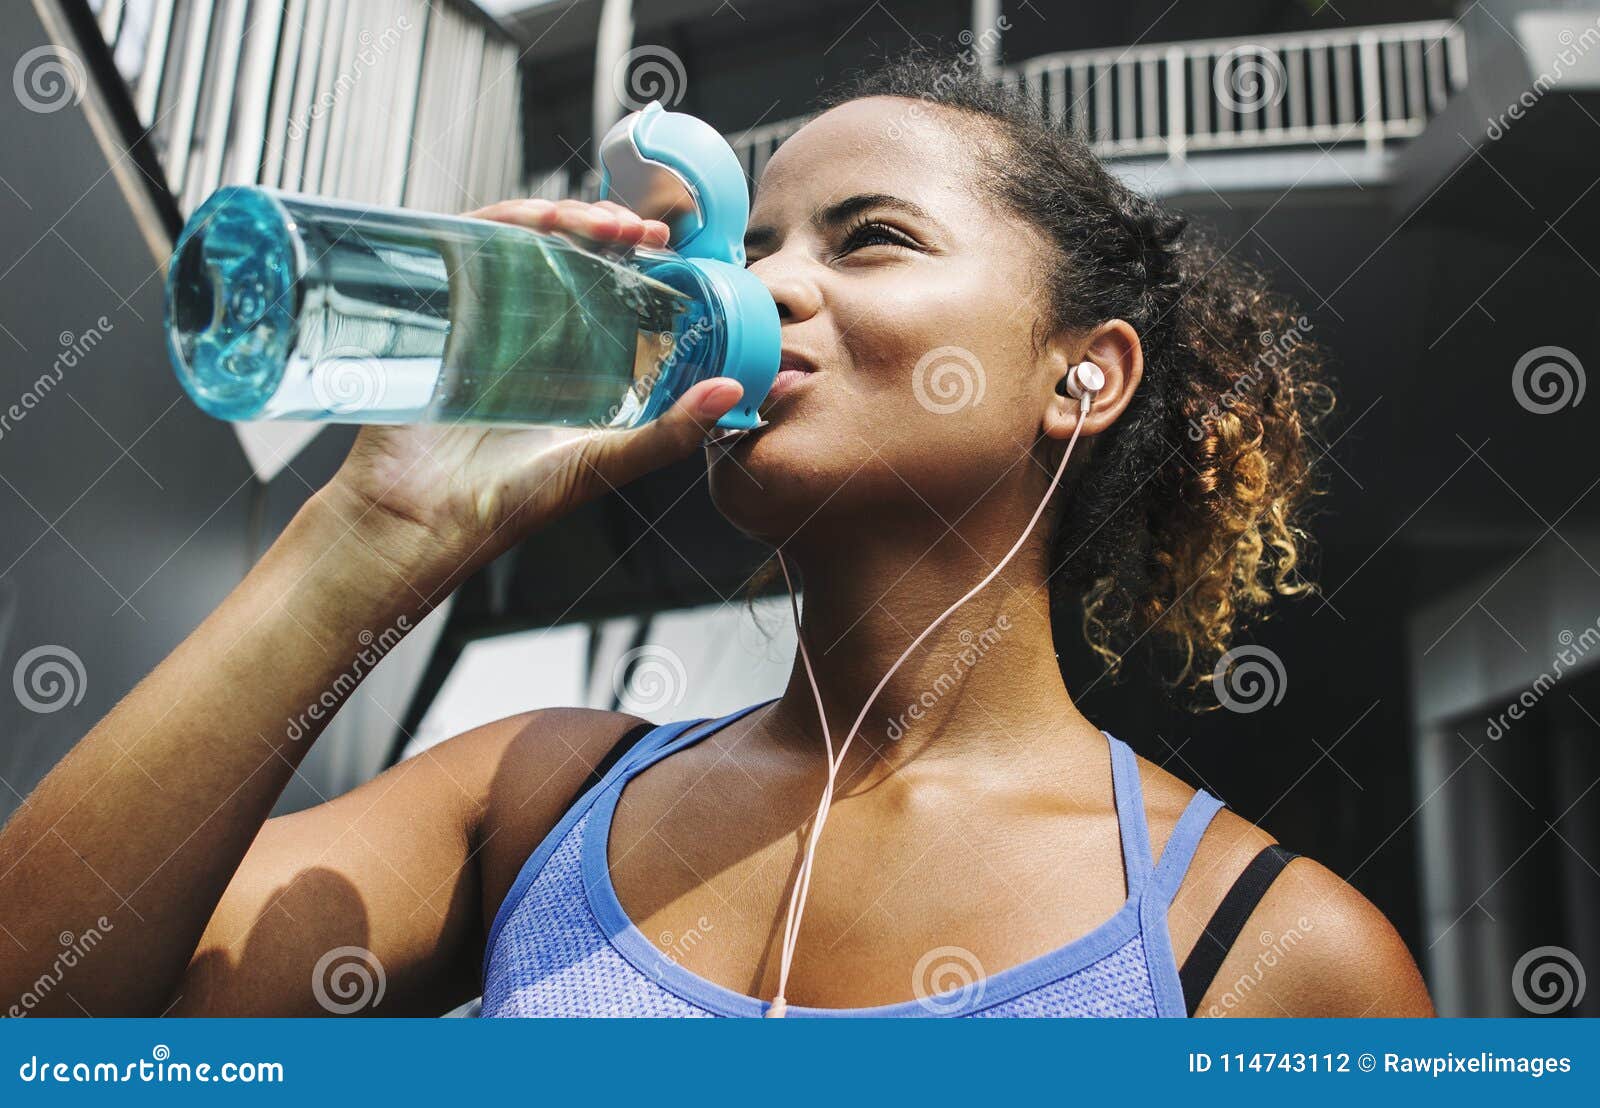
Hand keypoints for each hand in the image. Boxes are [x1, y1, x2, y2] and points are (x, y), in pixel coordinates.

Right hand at [322, 198, 742, 574]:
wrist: (423, 519)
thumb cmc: (509, 501)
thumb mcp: (603, 463)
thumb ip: (668, 433)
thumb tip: (733, 392)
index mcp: (570, 358)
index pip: (607, 287)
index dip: (640, 260)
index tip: (672, 248)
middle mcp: (526, 328)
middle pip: (569, 252)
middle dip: (608, 228)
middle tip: (644, 230)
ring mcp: (482, 312)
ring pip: (525, 239)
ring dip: (567, 217)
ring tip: (606, 224)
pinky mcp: (441, 306)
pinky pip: (471, 244)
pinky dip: (506, 221)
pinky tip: (541, 222)